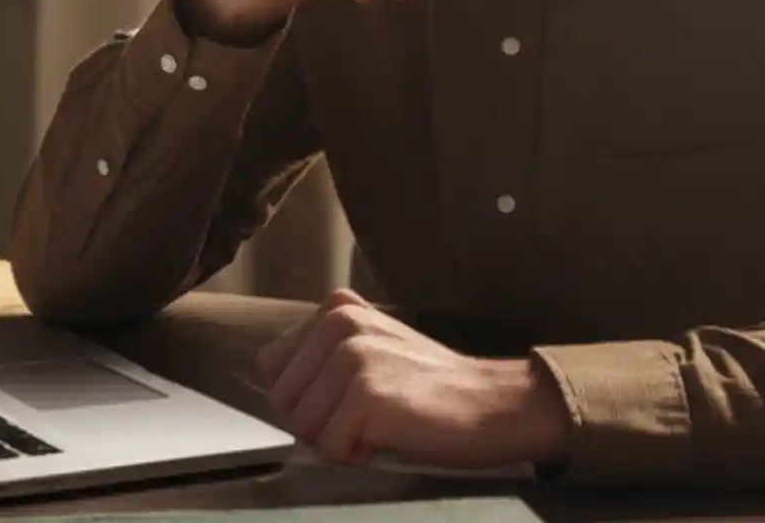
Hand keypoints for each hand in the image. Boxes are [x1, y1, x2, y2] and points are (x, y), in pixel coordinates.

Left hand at [257, 290, 570, 468]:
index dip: (303, 397)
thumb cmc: (429, 388)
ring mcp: (352, 357)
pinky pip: (329, 447)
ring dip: (336, 440)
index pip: (273, 366)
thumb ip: (324, 354)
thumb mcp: (371, 347)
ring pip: (302, 425)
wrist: (491, 404)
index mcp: (336, 308)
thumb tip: (276, 390)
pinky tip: (388, 437)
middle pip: (282, 398)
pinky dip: (355, 456)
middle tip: (364, 417)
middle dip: (316, 422)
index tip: (344, 400)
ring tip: (378, 425)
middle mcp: (339, 323)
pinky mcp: (366, 394)